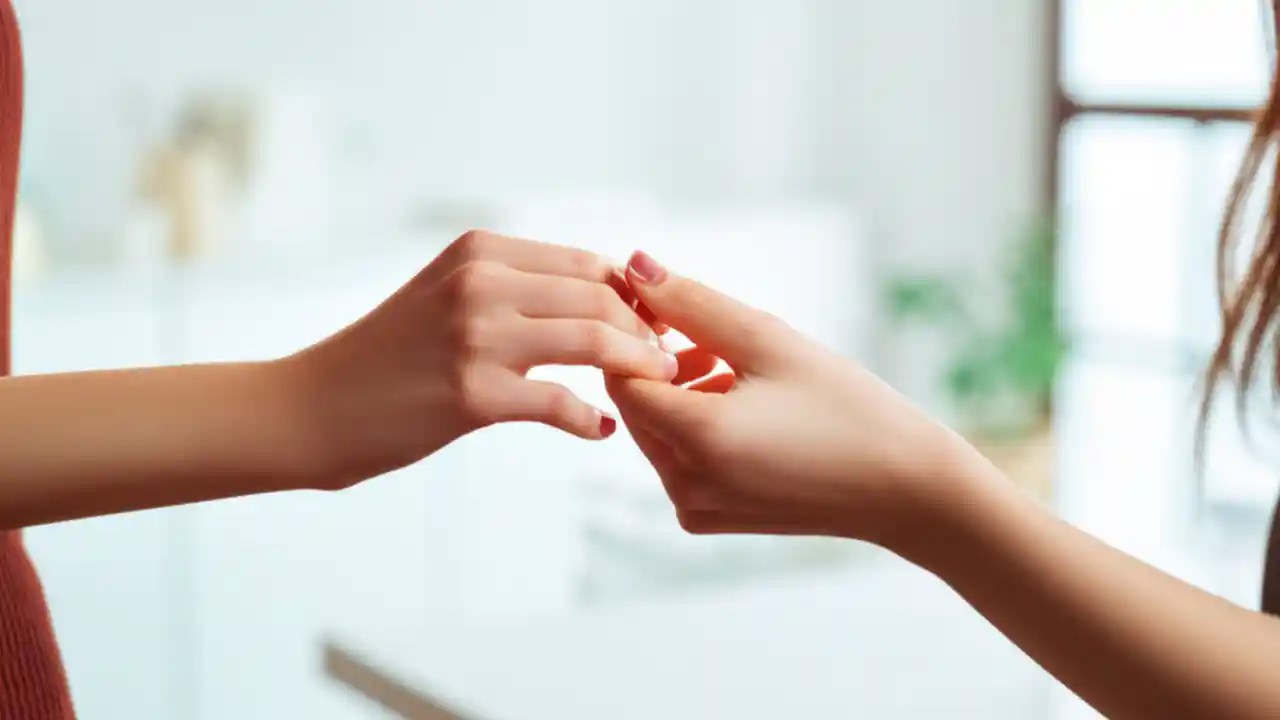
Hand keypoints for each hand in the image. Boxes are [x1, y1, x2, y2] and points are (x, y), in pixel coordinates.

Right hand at [287, 231, 677, 488]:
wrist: (312, 406)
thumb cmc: (385, 358)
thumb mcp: (445, 294)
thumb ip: (510, 286)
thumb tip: (594, 294)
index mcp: (478, 251)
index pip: (584, 262)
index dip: (631, 295)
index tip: (653, 325)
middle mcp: (480, 282)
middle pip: (598, 296)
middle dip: (644, 331)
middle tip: (667, 362)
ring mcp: (476, 335)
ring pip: (592, 339)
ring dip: (636, 366)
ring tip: (653, 388)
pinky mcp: (473, 393)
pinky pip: (561, 401)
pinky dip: (590, 418)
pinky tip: (599, 429)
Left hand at [605, 251, 987, 546]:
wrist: (905, 489)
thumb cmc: (848, 407)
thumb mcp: (769, 341)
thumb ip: (693, 303)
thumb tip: (634, 266)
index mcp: (696, 441)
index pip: (621, 375)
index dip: (633, 332)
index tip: (664, 302)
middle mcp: (683, 484)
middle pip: (636, 403)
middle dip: (658, 360)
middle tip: (708, 330)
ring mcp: (694, 507)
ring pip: (655, 429)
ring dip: (679, 390)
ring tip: (730, 362)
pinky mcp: (708, 519)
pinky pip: (678, 460)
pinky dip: (694, 425)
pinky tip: (741, 403)